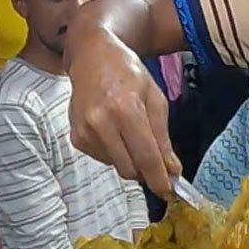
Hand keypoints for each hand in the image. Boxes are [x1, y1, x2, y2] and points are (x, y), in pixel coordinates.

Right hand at [66, 32, 179, 196]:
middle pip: (130, 169)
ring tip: (132, 133)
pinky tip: (116, 132)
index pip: (146, 156)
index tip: (169, 191)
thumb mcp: (156, 100)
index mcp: (126, 110)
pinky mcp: (76, 137)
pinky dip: (116, 153)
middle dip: (147, 171)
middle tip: (158, 163)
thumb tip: (172, 170)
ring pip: (117, 166)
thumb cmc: (128, 74)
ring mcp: (84, 131)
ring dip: (131, 160)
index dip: (159, 179)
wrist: (92, 57)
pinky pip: (104, 159)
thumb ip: (163, 138)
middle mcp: (101, 122)